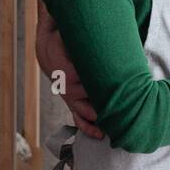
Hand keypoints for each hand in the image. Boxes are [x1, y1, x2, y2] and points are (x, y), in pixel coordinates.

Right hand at [35, 0, 103, 138]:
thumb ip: (86, 37)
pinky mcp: (72, 102)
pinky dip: (88, 128)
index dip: (96, 84)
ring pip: (82, 112)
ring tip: (113, 126)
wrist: (49, 49)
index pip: (80, 80)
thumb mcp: (71, 35)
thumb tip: (106, 35)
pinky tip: (100, 134)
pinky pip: (78, 118)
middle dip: (101, 104)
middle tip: (120, 108)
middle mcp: (67, 87)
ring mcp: (69, 97)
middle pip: (85, 100)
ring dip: (97, 120)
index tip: (114, 87)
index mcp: (67, 71)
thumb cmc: (65, 40)